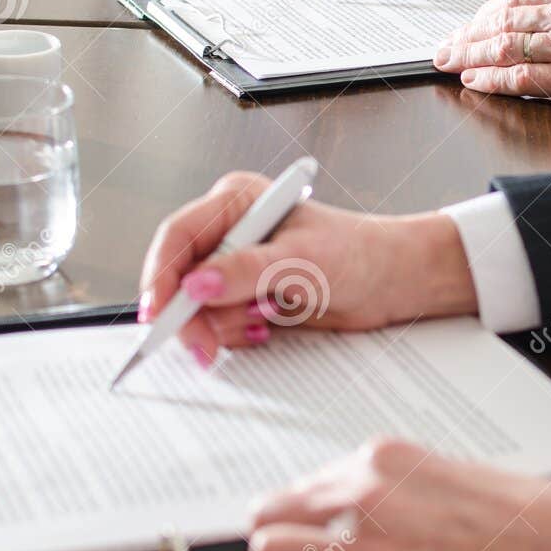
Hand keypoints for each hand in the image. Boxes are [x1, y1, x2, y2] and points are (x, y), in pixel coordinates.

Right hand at [138, 173, 476, 363]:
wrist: (392, 282)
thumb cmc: (358, 255)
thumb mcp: (301, 262)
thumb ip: (246, 271)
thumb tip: (197, 284)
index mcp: (236, 202)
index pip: (178, 237)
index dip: (161, 276)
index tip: (159, 315)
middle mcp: (230, 230)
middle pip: (180, 276)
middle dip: (191, 314)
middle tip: (203, 347)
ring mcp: (235, 264)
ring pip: (196, 305)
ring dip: (220, 325)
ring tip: (261, 320)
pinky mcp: (245, 293)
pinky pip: (216, 321)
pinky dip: (234, 333)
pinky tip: (266, 326)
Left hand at [223, 439, 550, 550]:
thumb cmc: (516, 516)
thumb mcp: (440, 473)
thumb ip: (387, 488)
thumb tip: (346, 508)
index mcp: (380, 459)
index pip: (305, 482)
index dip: (297, 511)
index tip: (294, 524)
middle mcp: (363, 495)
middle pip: (273, 514)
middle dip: (274, 536)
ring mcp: (365, 548)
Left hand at [434, 0, 550, 111]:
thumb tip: (544, 15)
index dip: (484, 13)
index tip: (470, 24)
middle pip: (502, 22)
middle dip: (467, 36)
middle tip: (443, 47)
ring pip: (505, 48)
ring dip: (470, 57)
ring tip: (448, 63)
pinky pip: (524, 78)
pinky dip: (494, 80)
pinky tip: (475, 81)